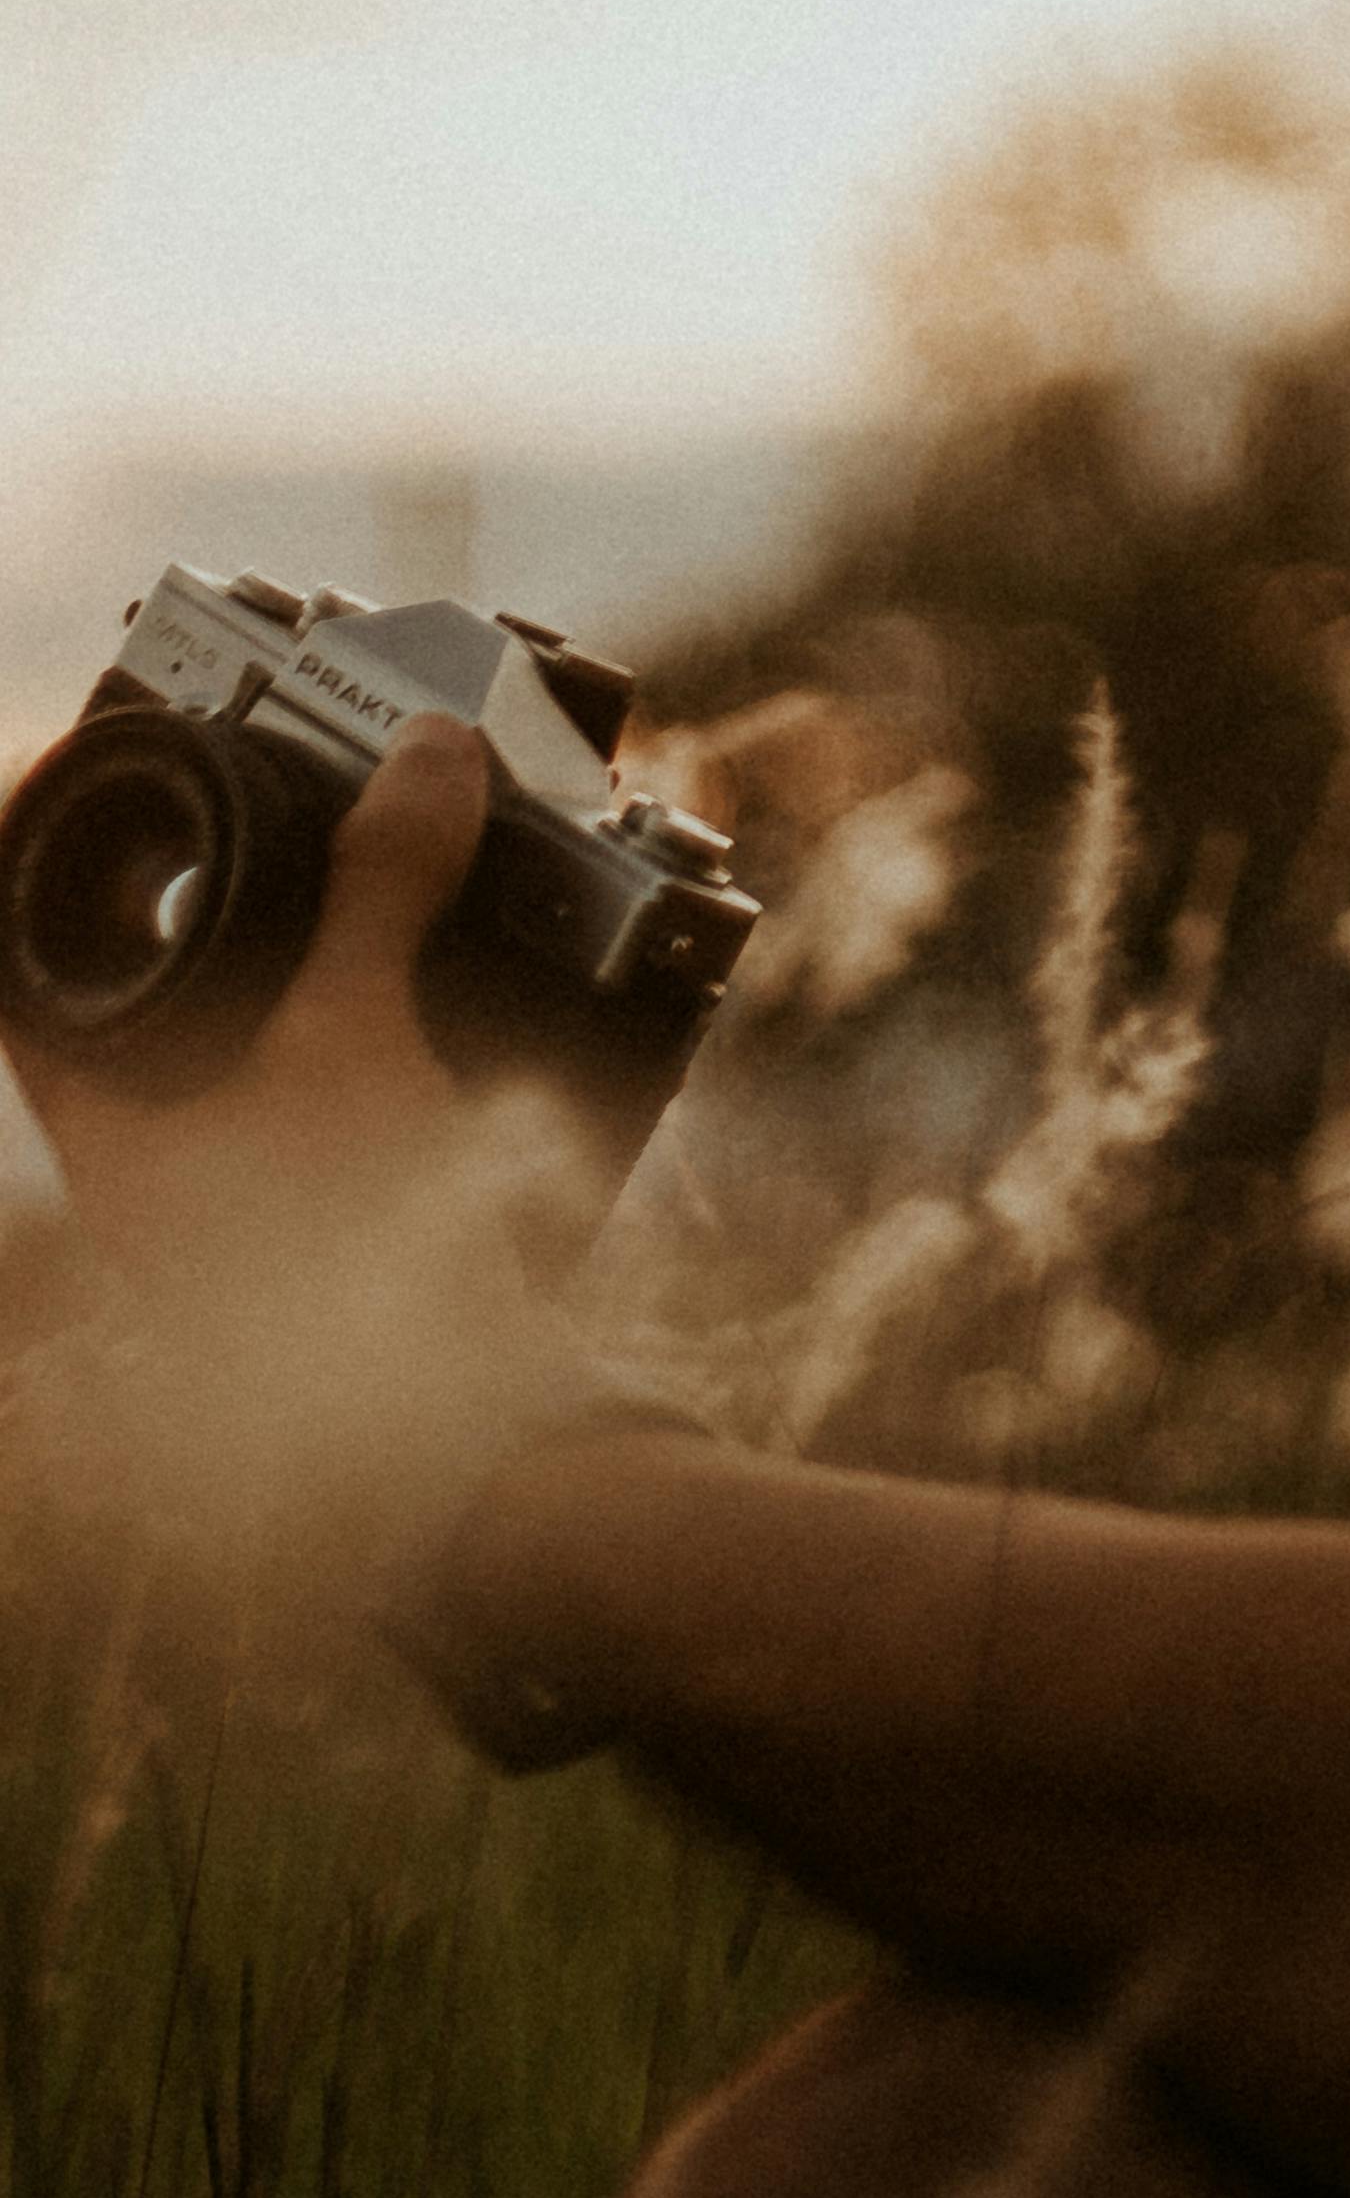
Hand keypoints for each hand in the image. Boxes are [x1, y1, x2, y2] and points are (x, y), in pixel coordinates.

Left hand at [6, 714, 601, 1615]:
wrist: (457, 1444)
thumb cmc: (354, 1268)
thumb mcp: (357, 1044)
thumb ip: (383, 888)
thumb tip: (427, 753)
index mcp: (98, 1111)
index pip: (5, 947)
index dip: (28, 839)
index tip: (84, 755)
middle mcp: (141, 1143)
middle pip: (112, 963)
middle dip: (174, 858)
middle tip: (253, 772)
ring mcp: (229, 1171)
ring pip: (222, 1005)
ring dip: (288, 915)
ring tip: (361, 836)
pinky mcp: (319, 1188)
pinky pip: (315, 1047)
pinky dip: (361, 981)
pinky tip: (436, 947)